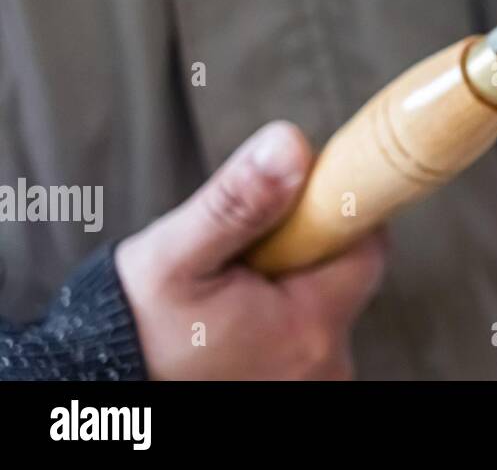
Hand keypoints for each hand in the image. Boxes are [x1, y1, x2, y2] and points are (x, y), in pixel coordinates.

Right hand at [115, 122, 386, 379]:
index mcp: (311, 327)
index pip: (367, 242)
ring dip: (290, 276)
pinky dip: (280, 308)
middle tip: (245, 251)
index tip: (295, 200)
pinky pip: (306, 324)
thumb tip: (290, 147)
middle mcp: (326, 362)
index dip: (332, 209)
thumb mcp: (176, 254)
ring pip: (325, 294)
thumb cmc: (132, 328)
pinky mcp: (296, 380)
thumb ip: (238, 201)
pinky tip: (238, 310)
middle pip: (346, 268)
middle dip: (303, 245)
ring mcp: (312, 376)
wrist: (98, 378)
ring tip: (233, 284)